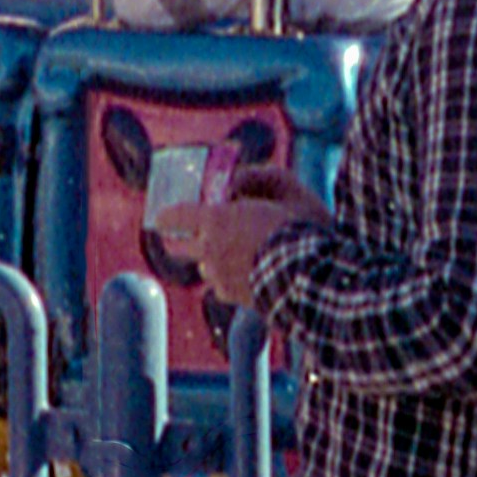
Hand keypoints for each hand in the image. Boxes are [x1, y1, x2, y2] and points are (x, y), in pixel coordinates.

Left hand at [140, 172, 326, 310]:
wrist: (315, 281)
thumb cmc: (302, 230)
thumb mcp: (287, 189)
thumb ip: (255, 178)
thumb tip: (233, 181)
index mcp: (217, 221)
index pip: (174, 216)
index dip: (168, 215)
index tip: (162, 216)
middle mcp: (210, 251)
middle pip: (181, 247)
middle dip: (188, 238)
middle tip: (204, 232)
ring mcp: (219, 278)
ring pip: (205, 267)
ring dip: (213, 259)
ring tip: (240, 252)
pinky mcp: (232, 298)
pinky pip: (221, 285)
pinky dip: (229, 278)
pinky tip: (252, 272)